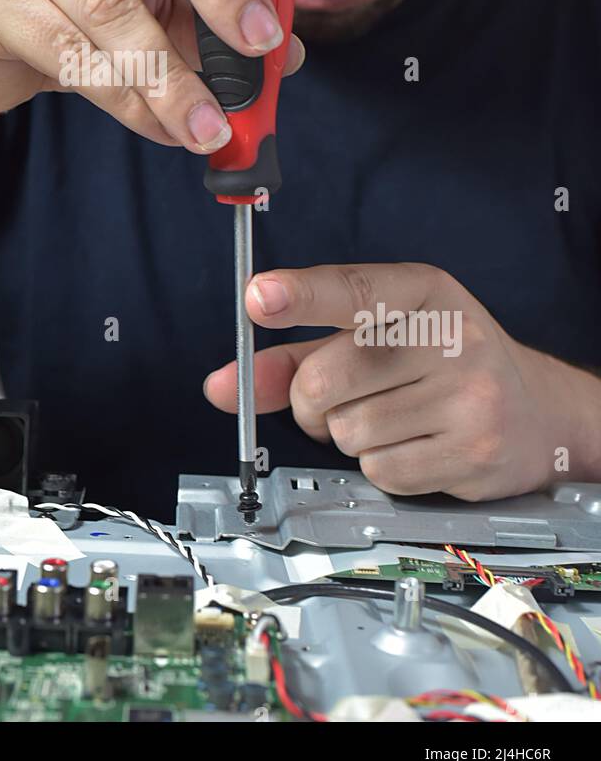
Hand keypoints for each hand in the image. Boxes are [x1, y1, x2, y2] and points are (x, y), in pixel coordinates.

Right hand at [0, 0, 334, 140]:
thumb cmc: (67, 18)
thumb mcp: (147, 5)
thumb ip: (209, 15)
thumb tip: (284, 54)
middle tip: (262, 41)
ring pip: (110, 6)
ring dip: (170, 76)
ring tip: (209, 127)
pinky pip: (71, 55)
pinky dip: (127, 101)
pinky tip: (160, 129)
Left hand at [204, 261, 600, 498]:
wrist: (536, 410)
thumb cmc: (441, 363)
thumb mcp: (377, 336)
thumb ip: (295, 356)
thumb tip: (224, 386)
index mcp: (424, 291)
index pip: (354, 288)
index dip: (301, 295)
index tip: (260, 296)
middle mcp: (451, 336)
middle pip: (328, 377)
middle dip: (311, 400)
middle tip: (338, 398)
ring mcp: (468, 396)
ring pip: (346, 431)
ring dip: (348, 434)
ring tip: (391, 416)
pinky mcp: (474, 452)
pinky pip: (379, 471)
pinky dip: (381, 466)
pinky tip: (414, 444)